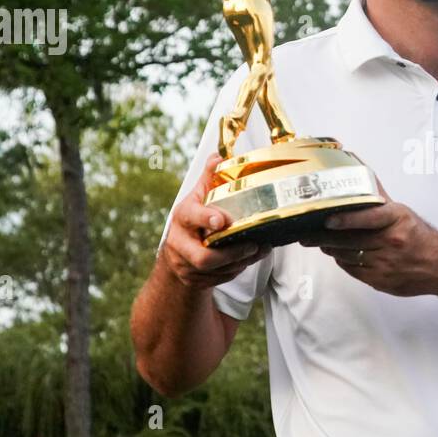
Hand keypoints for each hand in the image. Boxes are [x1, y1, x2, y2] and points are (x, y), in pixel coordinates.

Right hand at [161, 152, 271, 288]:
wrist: (177, 253)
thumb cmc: (193, 220)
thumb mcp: (198, 197)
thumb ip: (208, 178)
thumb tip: (218, 156)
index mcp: (182, 218)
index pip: (190, 217)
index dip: (206, 219)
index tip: (223, 220)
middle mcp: (180, 244)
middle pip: (202, 257)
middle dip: (231, 254)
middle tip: (253, 245)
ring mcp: (186, 265)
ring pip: (216, 271)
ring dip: (241, 262)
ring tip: (260, 249)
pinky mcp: (197, 280)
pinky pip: (221, 278)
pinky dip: (239, 269)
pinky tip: (252, 258)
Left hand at [296, 173, 437, 297]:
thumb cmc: (417, 234)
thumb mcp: (401, 212)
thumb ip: (377, 197)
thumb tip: (358, 168)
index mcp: (396, 219)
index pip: (368, 217)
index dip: (345, 219)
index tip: (327, 220)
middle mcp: (391, 241)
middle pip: (349, 240)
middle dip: (324, 238)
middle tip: (306, 235)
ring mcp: (386, 263)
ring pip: (347, 256)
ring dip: (331, 249)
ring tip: (321, 243)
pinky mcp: (381, 280)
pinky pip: (353, 270)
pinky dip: (343, 262)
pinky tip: (339, 255)